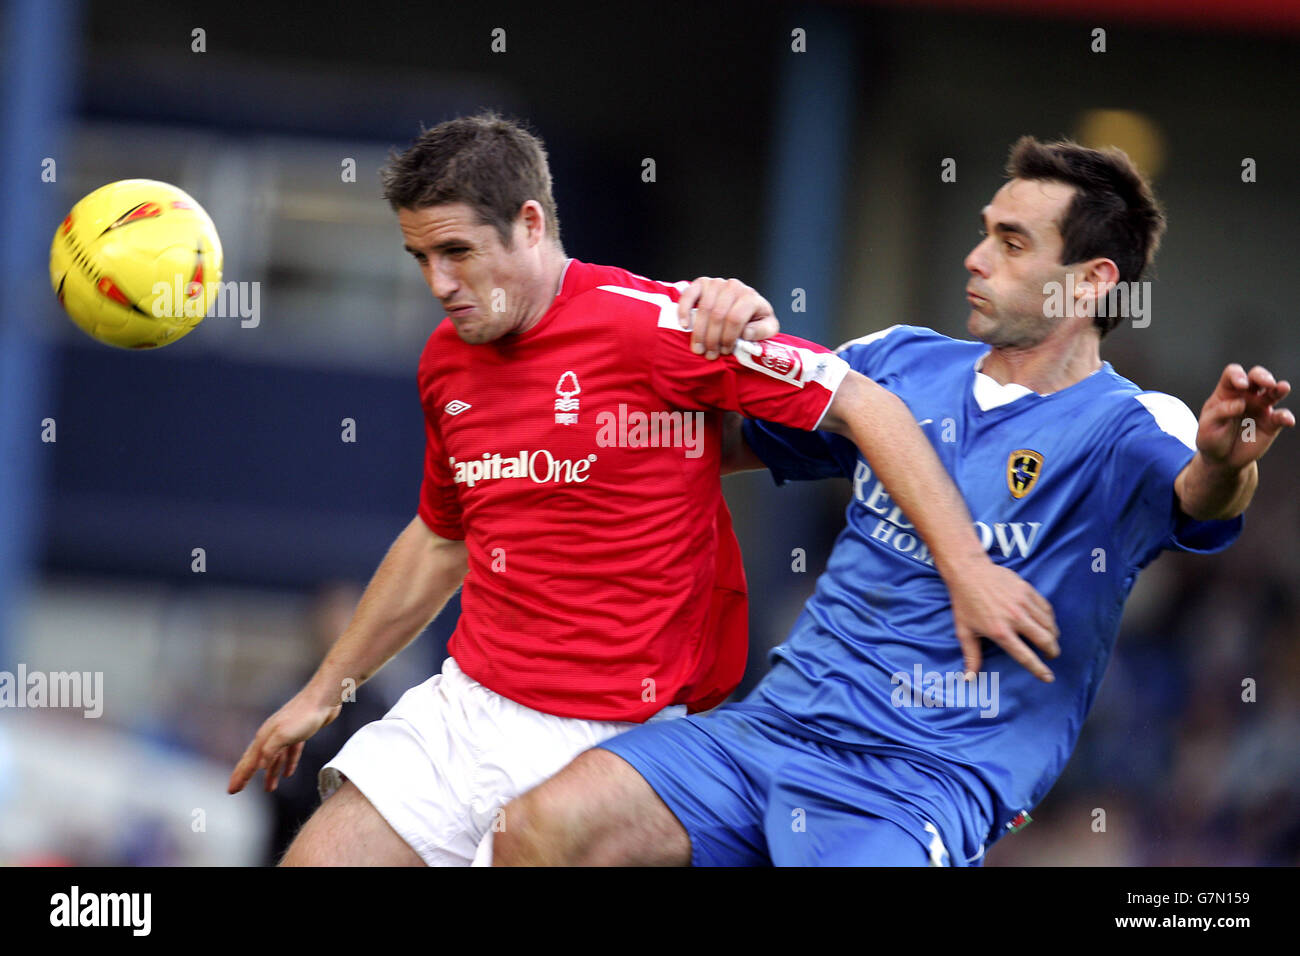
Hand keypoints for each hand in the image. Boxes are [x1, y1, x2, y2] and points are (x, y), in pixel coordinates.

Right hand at [228, 690, 342, 793]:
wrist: (323, 699)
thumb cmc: (303, 715)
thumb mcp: (283, 735)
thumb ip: (269, 751)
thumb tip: (260, 767)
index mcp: (264, 737)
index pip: (248, 761)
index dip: (240, 776)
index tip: (231, 790)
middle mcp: (271, 736)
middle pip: (256, 760)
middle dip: (247, 775)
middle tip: (238, 790)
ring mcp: (285, 734)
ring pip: (274, 759)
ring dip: (270, 774)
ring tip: (269, 788)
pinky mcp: (299, 734)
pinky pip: (290, 753)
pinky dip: (288, 763)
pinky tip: (288, 773)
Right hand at [676, 277, 778, 358]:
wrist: (746, 304)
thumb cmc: (755, 319)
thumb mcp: (768, 327)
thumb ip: (762, 331)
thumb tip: (746, 333)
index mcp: (750, 297)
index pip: (735, 318)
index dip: (728, 338)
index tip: (725, 351)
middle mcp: (733, 286)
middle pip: (718, 315)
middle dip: (712, 339)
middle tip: (709, 354)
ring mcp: (716, 283)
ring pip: (703, 309)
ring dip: (699, 332)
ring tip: (698, 348)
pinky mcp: (701, 283)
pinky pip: (689, 295)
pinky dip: (684, 311)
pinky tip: (684, 326)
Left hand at [946, 559, 1059, 681]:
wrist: (968, 572)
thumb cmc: (964, 604)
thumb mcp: (964, 632)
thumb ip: (971, 657)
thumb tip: (969, 679)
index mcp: (999, 632)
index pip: (1025, 656)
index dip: (1039, 669)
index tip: (1048, 678)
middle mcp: (1015, 618)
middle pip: (1045, 640)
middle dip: (1052, 652)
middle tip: (1050, 655)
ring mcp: (1023, 603)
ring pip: (1049, 625)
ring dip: (1053, 636)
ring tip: (1050, 641)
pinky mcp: (1027, 590)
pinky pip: (1047, 609)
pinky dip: (1050, 619)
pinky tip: (1047, 623)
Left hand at [1196, 364, 1292, 468]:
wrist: (1221, 459)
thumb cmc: (1211, 438)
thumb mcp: (1207, 426)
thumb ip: (1221, 412)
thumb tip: (1240, 403)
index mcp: (1226, 392)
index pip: (1233, 374)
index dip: (1238, 375)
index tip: (1241, 384)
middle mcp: (1246, 395)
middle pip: (1256, 376)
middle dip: (1262, 376)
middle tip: (1266, 383)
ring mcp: (1260, 407)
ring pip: (1273, 392)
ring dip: (1279, 388)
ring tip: (1282, 388)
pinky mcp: (1271, 423)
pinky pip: (1281, 417)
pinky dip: (1285, 417)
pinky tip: (1287, 420)